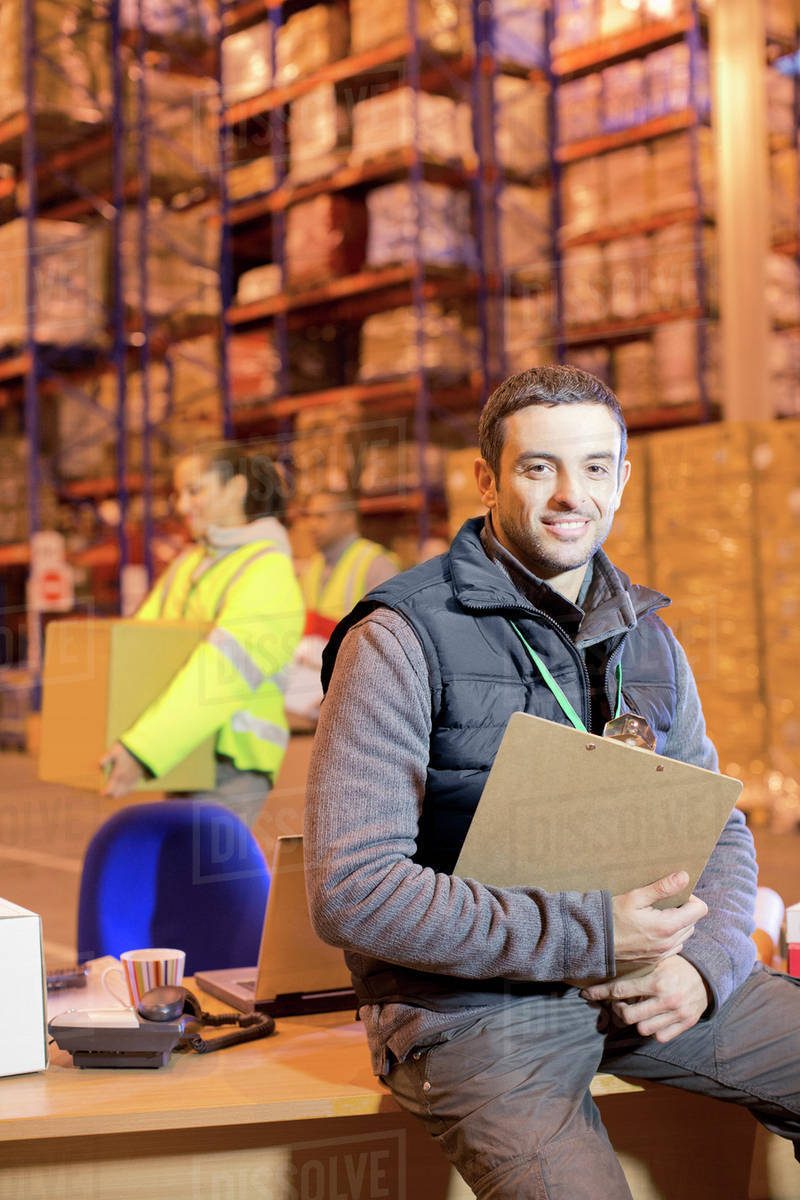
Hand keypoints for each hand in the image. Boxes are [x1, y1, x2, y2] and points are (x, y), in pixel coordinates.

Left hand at [100, 742, 144, 797]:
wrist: (141, 750)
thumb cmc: (126, 750)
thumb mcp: (114, 751)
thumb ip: (106, 758)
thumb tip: (100, 765)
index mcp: (117, 774)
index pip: (110, 790)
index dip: (104, 793)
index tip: (101, 793)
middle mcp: (124, 780)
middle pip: (116, 794)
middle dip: (110, 795)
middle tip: (105, 793)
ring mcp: (131, 780)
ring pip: (123, 793)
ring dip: (117, 795)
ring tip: (112, 794)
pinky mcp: (136, 779)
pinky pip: (130, 790)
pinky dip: (125, 793)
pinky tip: (123, 792)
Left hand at [580, 956, 711, 1042]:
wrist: (708, 976)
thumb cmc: (678, 965)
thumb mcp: (660, 959)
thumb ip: (639, 965)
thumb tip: (608, 964)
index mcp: (657, 980)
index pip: (621, 990)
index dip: (600, 993)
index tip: (586, 994)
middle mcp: (667, 999)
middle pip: (628, 1015)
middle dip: (618, 1010)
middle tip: (618, 1004)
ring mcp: (677, 1014)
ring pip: (643, 1029)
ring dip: (636, 1021)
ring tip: (636, 1011)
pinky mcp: (686, 1024)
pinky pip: (660, 1037)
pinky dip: (653, 1031)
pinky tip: (652, 1018)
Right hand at [612, 871, 707, 965]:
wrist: (594, 942)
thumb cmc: (612, 916)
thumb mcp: (635, 897)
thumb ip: (662, 888)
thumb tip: (685, 877)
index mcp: (667, 926)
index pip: (700, 910)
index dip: (691, 898)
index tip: (675, 894)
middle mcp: (669, 943)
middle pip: (693, 922)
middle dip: (683, 910)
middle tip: (663, 903)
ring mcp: (663, 953)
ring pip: (685, 935)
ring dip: (678, 923)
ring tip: (658, 915)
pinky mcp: (656, 960)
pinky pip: (674, 946)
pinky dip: (670, 936)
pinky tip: (653, 929)